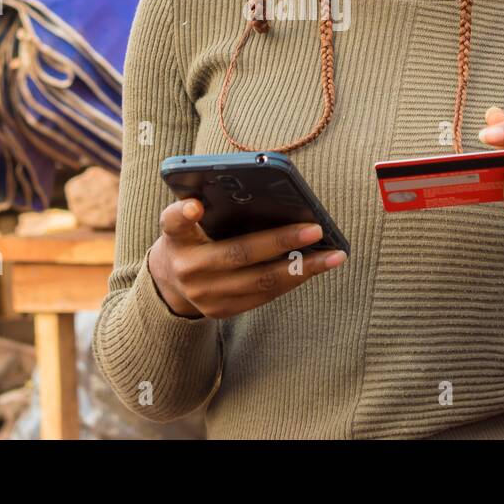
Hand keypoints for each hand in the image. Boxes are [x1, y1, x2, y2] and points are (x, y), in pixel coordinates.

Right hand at [147, 198, 347, 318]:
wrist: (169, 283)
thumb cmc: (191, 238)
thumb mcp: (188, 220)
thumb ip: (207, 207)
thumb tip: (260, 192)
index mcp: (176, 236)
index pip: (174, 221)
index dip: (184, 213)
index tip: (196, 206)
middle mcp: (187, 268)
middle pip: (238, 254)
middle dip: (281, 242)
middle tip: (315, 230)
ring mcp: (204, 295)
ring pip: (260, 282)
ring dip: (301, 269)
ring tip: (333, 255)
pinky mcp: (221, 311)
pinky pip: (263, 296)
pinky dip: (292, 281)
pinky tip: (315, 268)